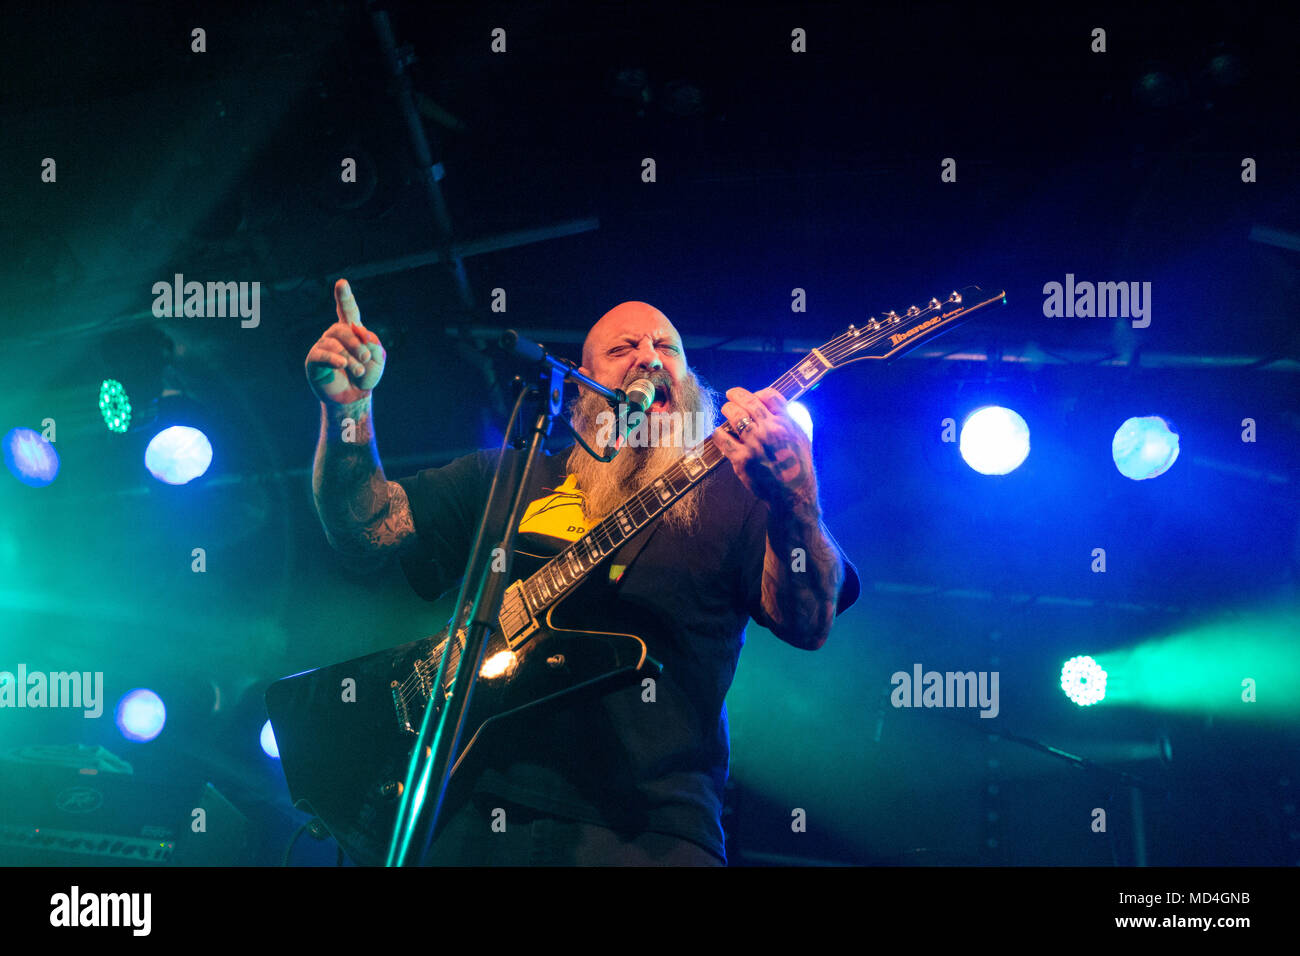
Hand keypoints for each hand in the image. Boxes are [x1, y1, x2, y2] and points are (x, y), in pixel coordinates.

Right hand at [305, 279, 386, 404]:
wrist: (355, 397)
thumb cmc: (367, 375)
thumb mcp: (378, 359)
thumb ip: (374, 343)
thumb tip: (362, 331)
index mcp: (351, 331)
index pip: (348, 310)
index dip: (344, 297)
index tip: (342, 283)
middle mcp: (334, 335)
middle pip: (343, 329)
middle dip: (357, 343)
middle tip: (366, 358)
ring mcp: (322, 346)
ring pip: (334, 344)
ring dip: (350, 358)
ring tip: (359, 370)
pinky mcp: (314, 360)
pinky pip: (321, 355)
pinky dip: (334, 358)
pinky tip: (342, 365)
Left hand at [713, 387, 817, 510]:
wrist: (793, 495)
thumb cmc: (799, 467)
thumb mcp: (803, 438)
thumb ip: (792, 420)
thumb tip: (780, 406)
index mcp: (786, 423)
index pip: (770, 395)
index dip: (758, 392)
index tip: (752, 395)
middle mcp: (770, 430)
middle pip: (748, 402)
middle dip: (735, 396)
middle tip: (730, 396)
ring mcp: (755, 444)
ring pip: (733, 416)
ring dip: (727, 409)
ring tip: (726, 410)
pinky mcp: (742, 459)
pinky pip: (723, 438)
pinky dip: (719, 432)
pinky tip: (720, 432)